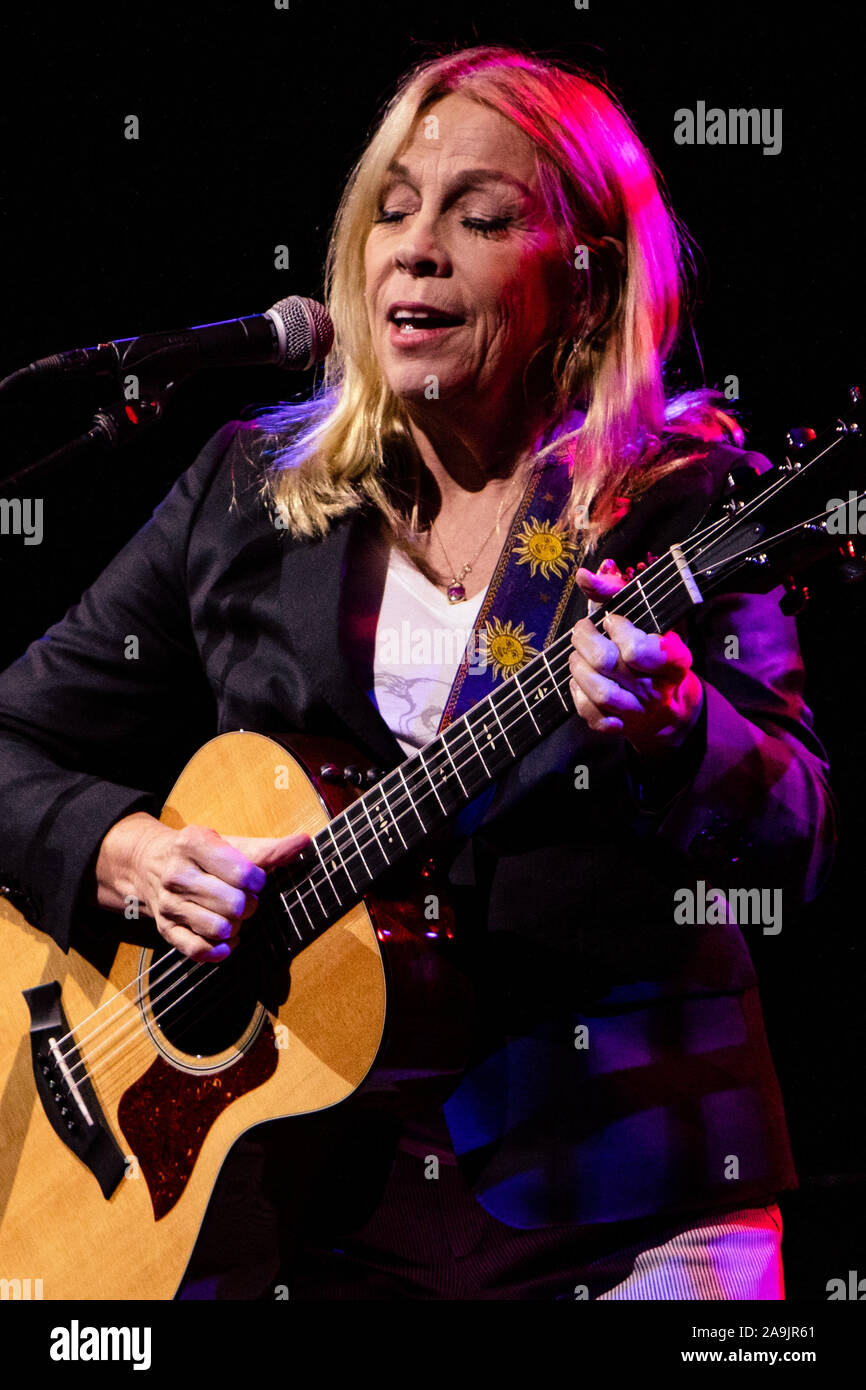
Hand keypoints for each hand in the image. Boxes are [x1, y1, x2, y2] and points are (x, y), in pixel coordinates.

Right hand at [96, 812, 310, 960]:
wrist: (149, 863)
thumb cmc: (201, 854)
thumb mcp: (229, 843)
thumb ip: (267, 848)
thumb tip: (304, 841)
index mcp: (193, 843)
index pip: (241, 872)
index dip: (257, 881)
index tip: (255, 879)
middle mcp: (177, 874)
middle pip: (233, 904)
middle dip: (248, 905)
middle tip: (244, 899)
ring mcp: (169, 904)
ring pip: (219, 929)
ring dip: (236, 927)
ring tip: (233, 916)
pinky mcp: (165, 929)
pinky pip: (199, 950)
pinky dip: (220, 950)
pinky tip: (227, 939)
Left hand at [568, 560, 703, 756]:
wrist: (669, 707)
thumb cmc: (654, 649)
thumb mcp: (648, 616)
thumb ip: (615, 591)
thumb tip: (582, 576)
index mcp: (674, 660)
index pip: (637, 649)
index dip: (617, 630)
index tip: (612, 621)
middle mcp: (656, 688)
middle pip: (606, 663)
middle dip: (584, 640)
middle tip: (582, 630)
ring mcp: (638, 711)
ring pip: (598, 691)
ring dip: (578, 666)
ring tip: (578, 654)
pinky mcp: (620, 726)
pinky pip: (592, 716)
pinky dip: (579, 696)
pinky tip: (581, 682)